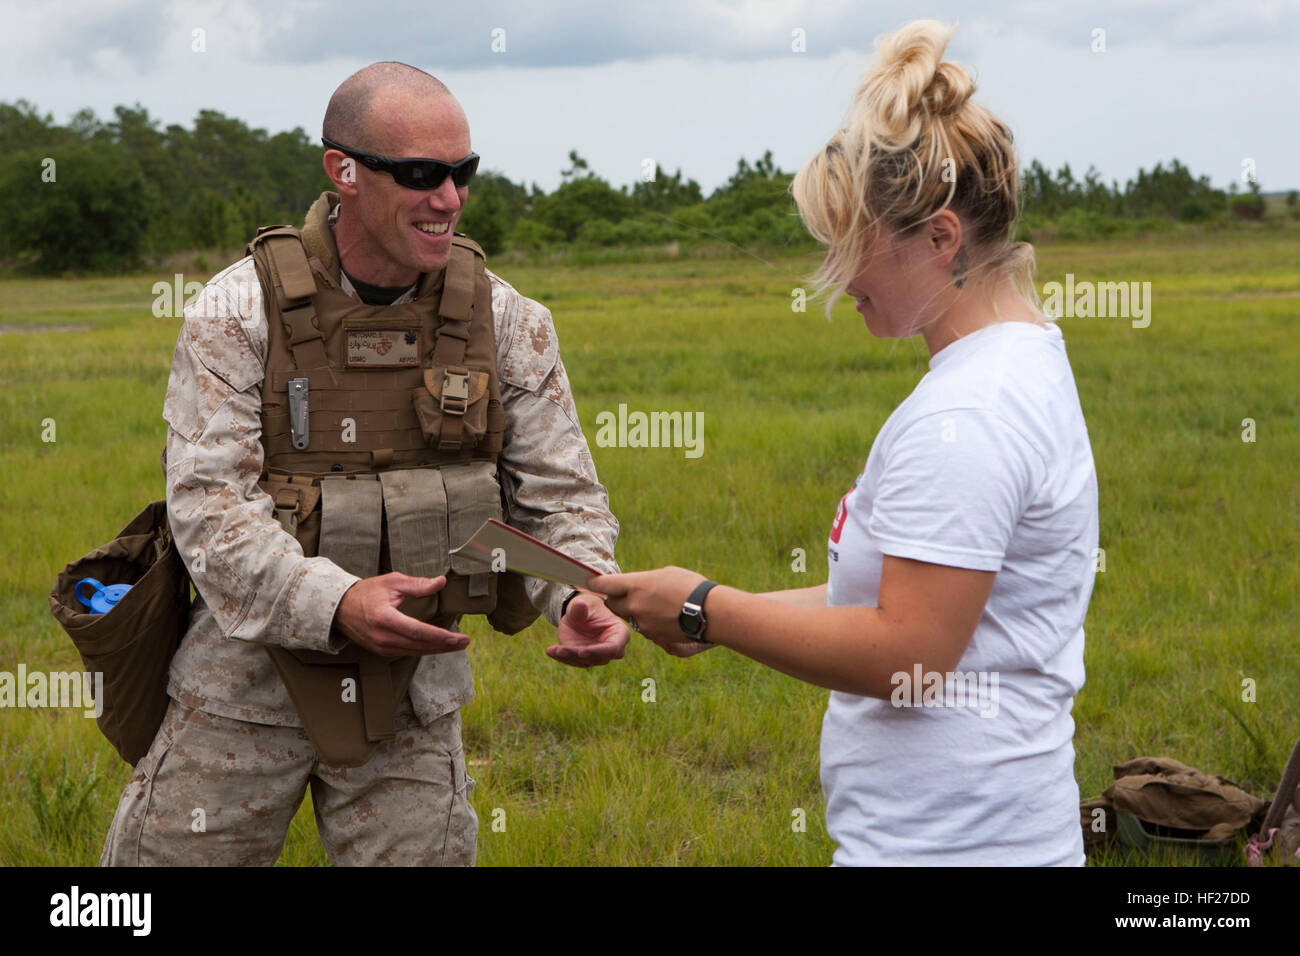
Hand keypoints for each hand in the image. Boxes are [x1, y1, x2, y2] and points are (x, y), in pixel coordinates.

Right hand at [334, 572, 469, 656]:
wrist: (340, 608)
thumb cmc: (366, 592)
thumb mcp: (392, 582)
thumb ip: (418, 584)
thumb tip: (441, 582)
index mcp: (385, 619)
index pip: (419, 631)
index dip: (441, 636)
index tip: (459, 637)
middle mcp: (383, 637)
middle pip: (421, 645)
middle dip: (445, 645)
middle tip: (465, 642)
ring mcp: (382, 647)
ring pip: (416, 652)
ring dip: (437, 649)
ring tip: (456, 645)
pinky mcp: (382, 651)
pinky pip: (408, 652)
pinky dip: (424, 649)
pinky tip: (437, 645)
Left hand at [546, 590, 629, 667]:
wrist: (577, 612)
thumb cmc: (587, 605)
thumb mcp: (583, 603)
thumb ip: (582, 606)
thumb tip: (580, 605)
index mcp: (619, 633)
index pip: (613, 647)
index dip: (599, 651)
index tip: (582, 651)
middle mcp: (611, 647)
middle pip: (599, 658)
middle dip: (581, 656)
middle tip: (563, 650)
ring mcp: (597, 655)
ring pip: (584, 661)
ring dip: (568, 656)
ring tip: (553, 650)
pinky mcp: (584, 658)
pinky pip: (572, 661)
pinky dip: (560, 657)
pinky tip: (550, 651)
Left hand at [585, 567, 717, 656]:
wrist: (710, 612)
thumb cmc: (691, 586)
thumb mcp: (667, 574)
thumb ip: (646, 580)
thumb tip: (638, 586)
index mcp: (636, 585)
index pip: (604, 584)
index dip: (595, 582)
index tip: (591, 581)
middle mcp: (635, 606)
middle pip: (612, 604)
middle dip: (615, 599)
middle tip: (622, 594)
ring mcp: (643, 624)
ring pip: (630, 618)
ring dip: (635, 612)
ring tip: (656, 604)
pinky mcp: (654, 638)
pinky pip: (645, 630)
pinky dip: (650, 624)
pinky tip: (666, 617)